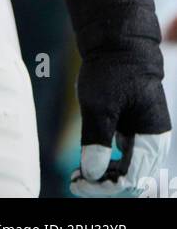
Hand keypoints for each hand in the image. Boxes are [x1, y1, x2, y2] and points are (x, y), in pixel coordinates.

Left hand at [70, 50, 170, 196]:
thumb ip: (97, 140)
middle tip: (74, 182)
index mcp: (153, 136)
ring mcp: (145, 136)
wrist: (118, 42)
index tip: (79, 183)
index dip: (105, 186)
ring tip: (77, 175)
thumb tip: (92, 174)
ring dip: (105, 177)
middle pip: (133, 179)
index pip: (132, 178)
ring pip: (129, 171)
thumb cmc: (112, 69)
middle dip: (104, 184)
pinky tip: (86, 164)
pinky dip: (108, 164)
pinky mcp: (134, 130)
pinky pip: (125, 157)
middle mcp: (154, 140)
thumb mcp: (99, 104)